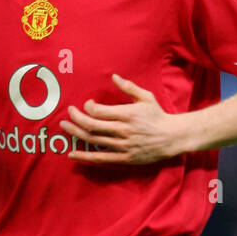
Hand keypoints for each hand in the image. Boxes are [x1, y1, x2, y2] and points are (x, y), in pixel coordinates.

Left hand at [62, 74, 183, 164]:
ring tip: (64, 127)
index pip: (99, 111)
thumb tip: (113, 77)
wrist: (172, 138)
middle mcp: (123, 131)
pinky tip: (72, 154)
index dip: (88, 107)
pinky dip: (85, 156)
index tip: (87, 104)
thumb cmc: (158, 115)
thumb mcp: (146, 97)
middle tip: (67, 114)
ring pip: (93, 141)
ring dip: (76, 134)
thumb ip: (129, 87)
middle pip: (92, 126)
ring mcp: (123, 146)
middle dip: (76, 119)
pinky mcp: (124, 158)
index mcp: (127, 114)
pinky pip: (100, 158)